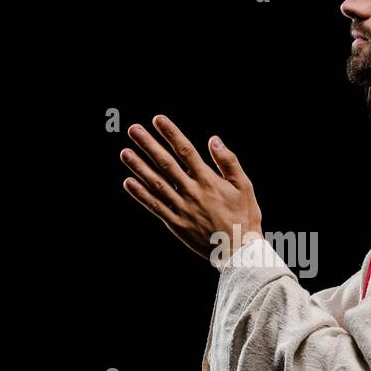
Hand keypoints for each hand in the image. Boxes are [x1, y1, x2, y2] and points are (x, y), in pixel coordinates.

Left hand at [121, 114, 263, 265]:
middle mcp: (192, 192)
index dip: (171, 134)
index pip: (186, 151)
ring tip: (124, 152)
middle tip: (133, 129)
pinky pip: (155, 207)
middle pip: (166, 164)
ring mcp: (182, 209)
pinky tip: (128, 182)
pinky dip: (141, 195)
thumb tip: (214, 139)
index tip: (157, 119)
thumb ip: (229, 162)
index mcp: (208, 181)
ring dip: (139, 167)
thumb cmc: (245, 217)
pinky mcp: (176, 224)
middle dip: (148, 145)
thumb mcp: (244, 186)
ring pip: (156, 184)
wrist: (240, 251)